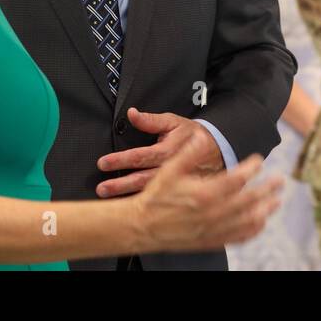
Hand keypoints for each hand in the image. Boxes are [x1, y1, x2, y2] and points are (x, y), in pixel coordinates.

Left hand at [95, 108, 223, 197]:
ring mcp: (177, 183)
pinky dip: (144, 203)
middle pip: (142, 178)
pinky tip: (130, 207)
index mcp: (169, 150)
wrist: (217, 150)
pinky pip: (159, 198)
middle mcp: (172, 168)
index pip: (141, 156)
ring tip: (109, 197)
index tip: (103, 163)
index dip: (121, 160)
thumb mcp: (173, 122)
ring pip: (150, 191)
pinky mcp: (179, 192)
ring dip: (128, 194)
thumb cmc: (192, 135)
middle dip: (120, 184)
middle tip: (102, 188)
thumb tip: (131, 113)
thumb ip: (150, 120)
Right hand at [129, 132, 281, 252]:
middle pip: (248, 200)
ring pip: (247, 221)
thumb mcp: (169, 170)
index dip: (251, 168)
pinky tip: (260, 223)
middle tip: (280, 180)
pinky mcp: (211, 241)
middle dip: (267, 189)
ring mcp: (213, 229)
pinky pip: (238, 237)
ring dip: (264, 210)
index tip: (259, 160)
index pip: (236, 179)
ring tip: (276, 202)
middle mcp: (212, 213)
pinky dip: (252, 230)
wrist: (143, 226)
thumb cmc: (155, 198)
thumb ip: (188, 153)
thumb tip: (200, 136)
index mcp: (204, 193)